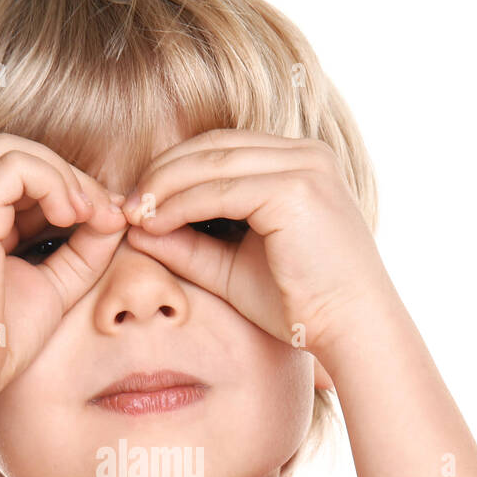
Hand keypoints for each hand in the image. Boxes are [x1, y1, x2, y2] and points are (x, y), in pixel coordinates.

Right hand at [0, 133, 126, 405]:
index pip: (21, 178)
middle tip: (108, 215)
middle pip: (17, 153)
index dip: (70, 189)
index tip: (109, 223)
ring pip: (15, 151)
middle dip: (71, 177)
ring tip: (92, 217)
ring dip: (66, 177)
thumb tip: (116, 215)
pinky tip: (74, 217)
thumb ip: (83, 251)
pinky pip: (14, 166)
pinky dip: (54, 182)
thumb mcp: (53, 288)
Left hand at [120, 129, 389, 362]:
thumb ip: (188, 246)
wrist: (352, 330)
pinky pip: (221, 189)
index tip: (136, 204)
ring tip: (132, 215)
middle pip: (213, 145)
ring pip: (212, 161)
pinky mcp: (296, 189)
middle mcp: (305, 154)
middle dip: (162, 172)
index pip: (222, 149)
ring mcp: (304, 166)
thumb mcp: (232, 270)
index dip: (173, 170)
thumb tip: (136, 229)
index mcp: (299, 164)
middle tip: (124, 205)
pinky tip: (153, 223)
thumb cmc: (301, 306)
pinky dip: (180, 204)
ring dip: (164, 186)